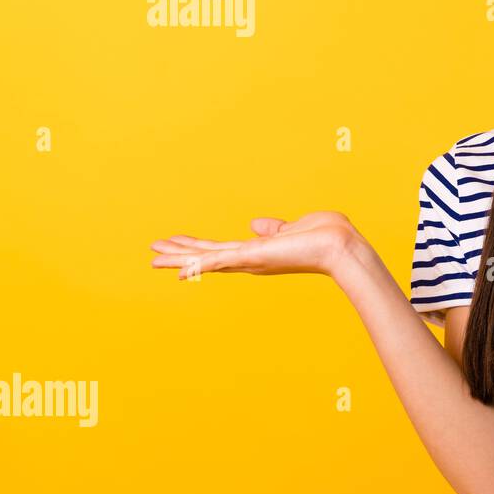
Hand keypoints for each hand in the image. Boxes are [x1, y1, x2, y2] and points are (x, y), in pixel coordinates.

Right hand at [149, 211, 358, 279]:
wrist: (341, 247)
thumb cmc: (327, 237)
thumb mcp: (293, 228)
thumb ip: (273, 229)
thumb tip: (256, 224)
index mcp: (259, 252)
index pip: (221, 249)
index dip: (198, 247)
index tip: (177, 243)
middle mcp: (251, 259)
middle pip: (206, 256)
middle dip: (180, 254)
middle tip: (153, 253)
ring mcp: (249, 260)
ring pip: (204, 260)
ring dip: (177, 259)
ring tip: (152, 259)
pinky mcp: (252, 257)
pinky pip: (216, 262)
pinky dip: (194, 265)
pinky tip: (174, 269)